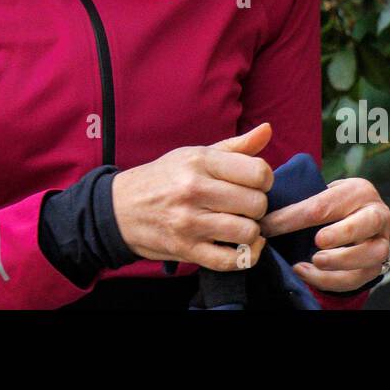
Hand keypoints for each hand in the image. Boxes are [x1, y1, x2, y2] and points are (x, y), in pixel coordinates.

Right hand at [111, 123, 274, 271]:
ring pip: (247, 232)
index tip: (254, 184)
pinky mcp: (186, 249)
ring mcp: (189, 222)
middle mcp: (194, 189)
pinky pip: (231, 260)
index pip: (257, 172)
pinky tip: (240, 245)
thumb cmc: (165, 178)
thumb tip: (268, 129)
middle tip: (244, 206)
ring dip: (250, 231)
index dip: (264, 180)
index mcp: (200, 161)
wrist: (121, 208)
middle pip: (256, 203)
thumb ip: (235, 146)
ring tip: (240, 224)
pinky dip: (245, 256)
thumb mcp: (195, 154)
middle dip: (257, 206)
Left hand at [259, 176, 389, 292]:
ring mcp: (381, 242)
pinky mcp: (378, 266)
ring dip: (339, 261)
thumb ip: (301, 196)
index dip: (293, 217)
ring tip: (314, 262)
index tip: (267, 226)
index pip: (324, 203)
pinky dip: (332, 280)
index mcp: (358, 190)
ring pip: (368, 254)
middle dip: (338, 234)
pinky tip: (309, 274)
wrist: (362, 219)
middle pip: (362, 224)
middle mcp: (376, 214)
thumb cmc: (333, 205)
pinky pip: (357, 278)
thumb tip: (260, 208)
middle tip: (316, 242)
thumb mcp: (324, 192)